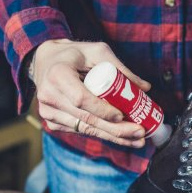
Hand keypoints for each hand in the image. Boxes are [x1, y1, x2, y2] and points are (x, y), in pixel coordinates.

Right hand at [31, 39, 151, 146]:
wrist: (45, 61)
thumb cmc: (74, 54)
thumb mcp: (98, 52)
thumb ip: (120, 68)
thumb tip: (146, 88)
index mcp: (58, 75)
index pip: (81, 99)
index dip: (102, 110)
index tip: (122, 116)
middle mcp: (49, 96)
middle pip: (86, 119)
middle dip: (116, 130)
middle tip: (140, 133)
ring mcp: (49, 112)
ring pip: (85, 129)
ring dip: (113, 137)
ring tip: (137, 140)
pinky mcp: (53, 122)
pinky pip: (81, 130)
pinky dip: (102, 134)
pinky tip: (121, 138)